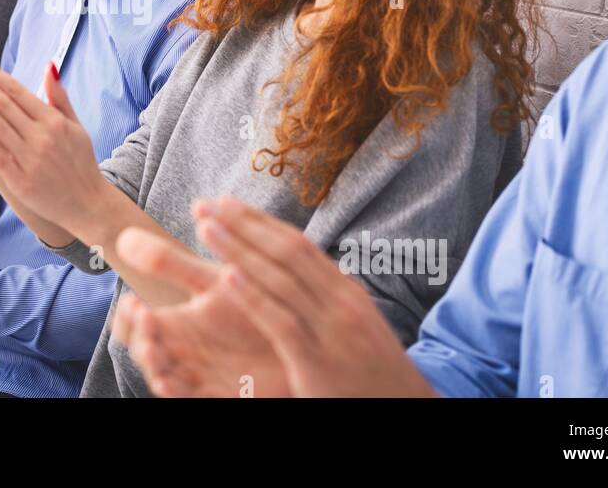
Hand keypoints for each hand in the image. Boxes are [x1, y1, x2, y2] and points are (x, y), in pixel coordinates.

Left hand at [0, 52, 107, 234]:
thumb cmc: (81, 163)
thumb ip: (59, 97)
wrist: (88, 204)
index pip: (15, 89)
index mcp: (53, 121)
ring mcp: (30, 158)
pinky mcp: (20, 180)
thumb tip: (49, 66)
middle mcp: (41, 136)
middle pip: (1, 102)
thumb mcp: (76, 126)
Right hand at [111, 228, 294, 397]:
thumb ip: (173, 263)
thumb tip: (125, 237)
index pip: (133, 323)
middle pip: (142, 349)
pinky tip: (168, 381)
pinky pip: (187, 399)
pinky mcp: (218, 395)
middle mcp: (181, 350)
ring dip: (152, 364)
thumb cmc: (255, 304)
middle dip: (138, 338)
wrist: (301, 333)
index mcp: (175, 322)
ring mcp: (196, 374)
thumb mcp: (212, 282)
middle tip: (145, 318)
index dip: (126, 316)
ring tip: (153, 349)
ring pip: (160, 376)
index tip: (134, 301)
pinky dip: (174, 392)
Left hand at [188, 196, 436, 396]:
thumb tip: (295, 268)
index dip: (258, 220)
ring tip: (206, 229)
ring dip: (239, 250)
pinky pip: (280, 321)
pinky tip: (226, 277)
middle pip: (285, 251)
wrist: (404, 407)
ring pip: (279, 279)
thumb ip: (325, 296)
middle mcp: (339, 302)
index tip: (224, 202)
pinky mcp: (316, 361)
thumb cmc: (370, 366)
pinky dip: (253, 297)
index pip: (297, 243)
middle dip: (242, 224)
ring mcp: (329, 330)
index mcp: (345, 290)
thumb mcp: (354, 323)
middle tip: (204, 205)